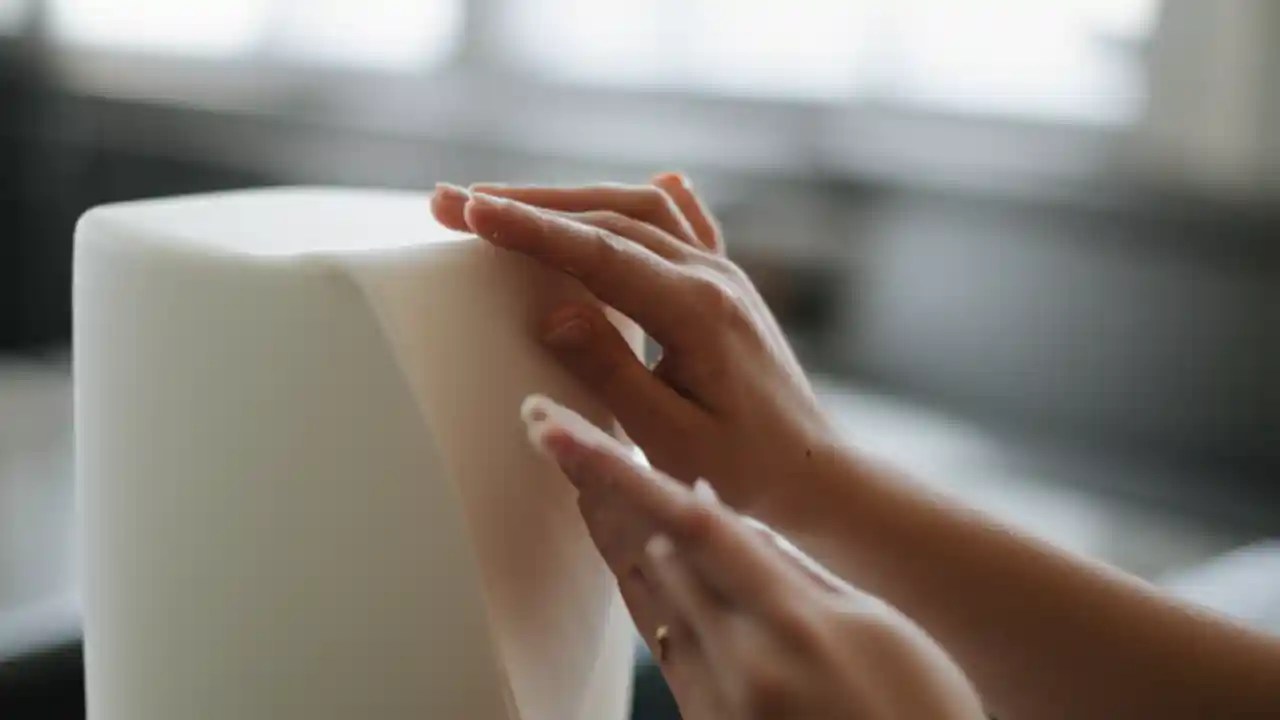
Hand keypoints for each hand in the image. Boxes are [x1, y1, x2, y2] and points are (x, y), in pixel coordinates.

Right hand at [432, 175, 839, 519]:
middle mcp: (713, 277)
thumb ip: (612, 372)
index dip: (530, 228)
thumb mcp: (671, 438)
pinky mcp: (725, 287)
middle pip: (610, 217)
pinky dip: (641, 205)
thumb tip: (554, 312)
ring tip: (505, 202)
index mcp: (698, 310)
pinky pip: (681, 225)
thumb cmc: (746, 472)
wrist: (816, 473)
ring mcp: (723, 275)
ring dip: (570, 202)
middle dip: (528, 205)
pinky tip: (644, 183)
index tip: (470, 210)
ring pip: (639, 212)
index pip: (598, 252)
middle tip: (452, 200)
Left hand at [520, 394, 984, 719]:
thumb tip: (718, 508)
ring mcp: (716, 703)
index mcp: (791, 621)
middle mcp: (740, 661)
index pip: (690, 523)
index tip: (555, 435)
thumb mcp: (877, 626)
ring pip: (652, 600)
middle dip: (614, 496)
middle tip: (563, 437)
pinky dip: (662, 602)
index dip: (616, 471)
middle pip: (655, 555)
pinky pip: (668, 649)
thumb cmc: (919, 714)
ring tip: (599, 490)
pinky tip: (663, 571)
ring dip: (630, 543)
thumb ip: (793, 565)